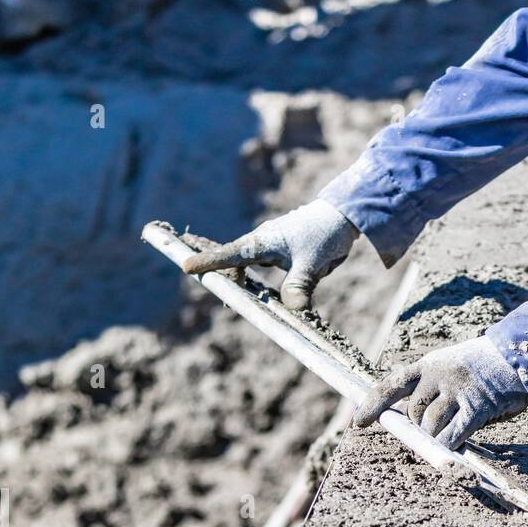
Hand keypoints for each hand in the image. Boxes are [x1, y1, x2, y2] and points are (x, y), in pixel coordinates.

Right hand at [182, 199, 357, 310]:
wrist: (343, 217)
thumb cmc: (325, 234)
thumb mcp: (313, 263)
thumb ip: (300, 285)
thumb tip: (294, 309)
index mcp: (263, 242)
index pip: (230, 255)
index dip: (208, 263)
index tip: (185, 267)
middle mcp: (261, 244)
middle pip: (231, 262)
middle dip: (216, 273)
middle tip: (202, 284)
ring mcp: (270, 248)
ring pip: (244, 267)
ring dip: (235, 281)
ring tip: (230, 299)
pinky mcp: (279, 254)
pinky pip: (259, 269)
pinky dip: (253, 282)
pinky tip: (254, 295)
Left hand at [354, 336, 527, 449]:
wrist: (520, 355)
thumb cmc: (483, 369)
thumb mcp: (449, 369)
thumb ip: (430, 391)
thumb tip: (409, 421)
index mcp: (428, 364)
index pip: (391, 385)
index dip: (373, 405)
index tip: (358, 423)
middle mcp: (439, 375)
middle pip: (414, 413)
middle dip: (418, 428)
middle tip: (434, 431)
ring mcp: (458, 390)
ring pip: (431, 426)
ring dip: (435, 438)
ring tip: (451, 434)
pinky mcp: (477, 406)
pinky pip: (454, 434)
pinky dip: (449, 445)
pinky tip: (451, 448)